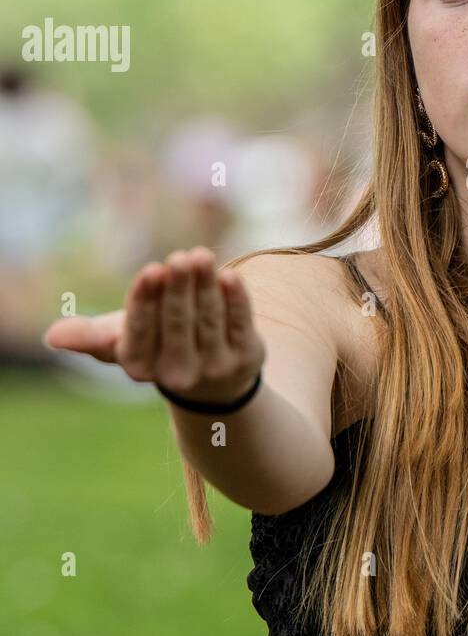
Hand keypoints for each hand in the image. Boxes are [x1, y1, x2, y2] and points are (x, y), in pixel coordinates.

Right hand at [42, 247, 265, 405]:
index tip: (151, 270)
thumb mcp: (120, 340)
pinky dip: (236, 300)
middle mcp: (177, 374)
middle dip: (179, 289)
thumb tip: (52, 337)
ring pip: (210, 319)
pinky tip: (230, 276)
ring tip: (202, 256)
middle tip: (180, 258)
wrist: (212, 379)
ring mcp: (214, 368)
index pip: (140, 331)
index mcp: (140, 366)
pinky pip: (240, 324)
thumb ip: (89, 336)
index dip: (146, 300)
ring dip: (207, 286)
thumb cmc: (156, 344)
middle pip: (178, 324)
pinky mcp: (247, 358)